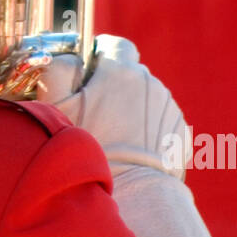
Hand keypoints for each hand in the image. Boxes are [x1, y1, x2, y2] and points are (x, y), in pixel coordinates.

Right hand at [35, 34, 189, 180]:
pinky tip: (131, 148)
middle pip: (131, 72)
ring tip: (114, 135)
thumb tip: (72, 59)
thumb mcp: (57, 106)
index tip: (90, 71)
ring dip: (132, 107)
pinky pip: (160, 120)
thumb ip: (57, 69)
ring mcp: (169, 108)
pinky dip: (148, 128)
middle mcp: (150, 83)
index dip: (101, 53)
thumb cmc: (92, 148)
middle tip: (95, 109)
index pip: (115, 45)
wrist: (135, 192)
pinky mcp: (180, 131)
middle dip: (115, 83)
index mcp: (121, 71)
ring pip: (147, 96)